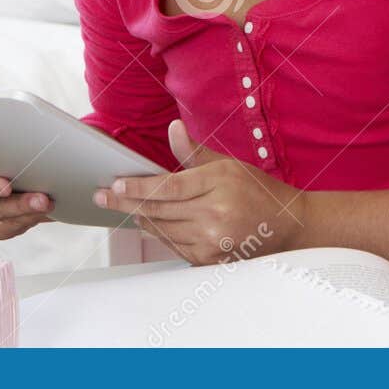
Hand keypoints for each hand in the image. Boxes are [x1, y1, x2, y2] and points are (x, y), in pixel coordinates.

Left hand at [96, 120, 304, 264]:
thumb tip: (172, 129)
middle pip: (158, 210)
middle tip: (102, 196)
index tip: (113, 184)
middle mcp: (214, 214)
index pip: (167, 187)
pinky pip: (174, 246)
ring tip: (126, 207)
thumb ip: (195, 153)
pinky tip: (150, 223)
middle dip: (125, 203)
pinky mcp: (210, 259)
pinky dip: (160, 234)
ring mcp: (211, 240)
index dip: (136, 187)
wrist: (286, 225)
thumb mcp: (229, 164)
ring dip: (141, 218)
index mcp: (218, 184)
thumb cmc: (257, 190)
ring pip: (162, 230)